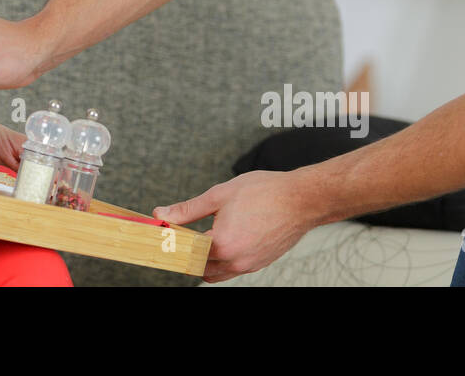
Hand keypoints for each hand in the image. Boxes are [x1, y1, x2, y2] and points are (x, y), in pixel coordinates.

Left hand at [152, 170, 317, 283]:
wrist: (302, 199)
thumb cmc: (264, 192)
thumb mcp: (219, 195)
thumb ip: (188, 209)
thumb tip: (161, 214)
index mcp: (222, 245)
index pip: (185, 254)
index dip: (172, 243)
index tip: (163, 234)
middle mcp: (236, 262)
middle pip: (199, 267)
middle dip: (187, 253)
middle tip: (180, 234)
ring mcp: (249, 265)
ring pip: (217, 272)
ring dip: (205, 259)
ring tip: (202, 235)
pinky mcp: (260, 263)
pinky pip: (234, 268)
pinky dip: (224, 259)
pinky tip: (224, 237)